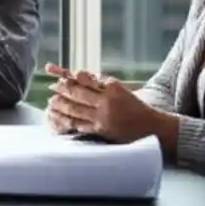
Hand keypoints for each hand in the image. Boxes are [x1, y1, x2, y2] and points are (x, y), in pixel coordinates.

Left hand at [45, 63, 178, 150]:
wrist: (154, 128)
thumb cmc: (136, 108)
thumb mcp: (122, 91)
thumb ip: (101, 84)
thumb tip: (79, 75)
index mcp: (112, 88)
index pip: (85, 79)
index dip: (68, 76)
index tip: (57, 76)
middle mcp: (106, 101)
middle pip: (77, 93)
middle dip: (61, 90)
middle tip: (51, 88)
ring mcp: (103, 117)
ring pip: (74, 109)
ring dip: (59, 105)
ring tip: (50, 103)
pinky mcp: (101, 130)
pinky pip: (78, 124)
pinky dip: (65, 120)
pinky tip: (57, 118)